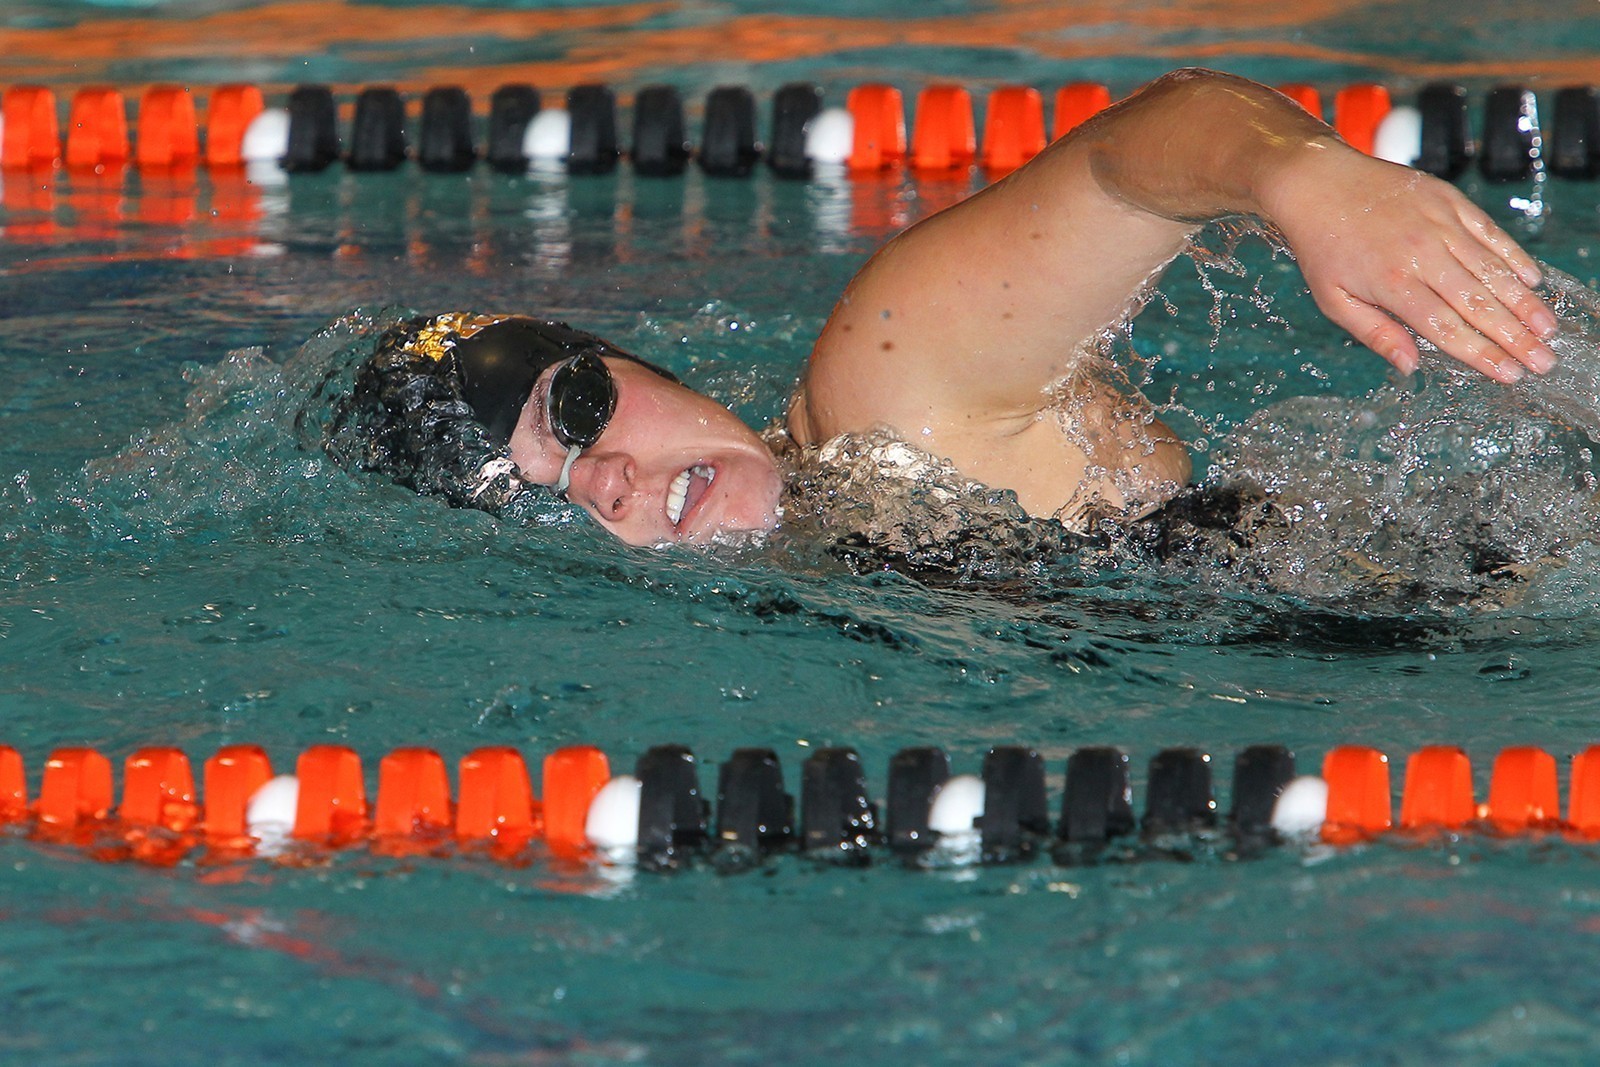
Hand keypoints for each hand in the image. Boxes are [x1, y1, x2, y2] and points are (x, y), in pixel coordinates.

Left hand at [1268, 149, 1557, 382]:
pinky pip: (1490, 232)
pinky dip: (1514, 257)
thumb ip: (1374, 333)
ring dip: (1524, 302)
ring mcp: (1440, 223)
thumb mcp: (1332, 300)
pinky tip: (1532, 280)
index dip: (1482, 354)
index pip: (1447, 328)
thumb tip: (1410, 366)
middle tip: (1544, 362)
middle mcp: (1422, 254)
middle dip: (1516, 337)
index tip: (1510, 374)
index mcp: (1393, 284)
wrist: (1317, 182)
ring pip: (1492, 270)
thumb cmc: (1322, 247)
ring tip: (1548, 329)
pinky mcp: (1449, 200)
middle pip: (1479, 304)